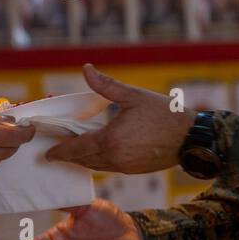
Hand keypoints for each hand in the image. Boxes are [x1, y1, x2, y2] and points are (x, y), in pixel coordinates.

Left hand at [45, 64, 194, 173]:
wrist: (190, 137)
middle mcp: (115, 157)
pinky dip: (97, 162)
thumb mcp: (133, 96)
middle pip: (83, 159)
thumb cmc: (163, 114)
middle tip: (54, 151)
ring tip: (71, 152)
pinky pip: (108, 168)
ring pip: (96, 166)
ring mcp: (125, 166)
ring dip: (82, 160)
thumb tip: (86, 69)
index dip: (61, 151)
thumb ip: (106, 85)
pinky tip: (95, 154)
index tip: (48, 153)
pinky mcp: (134, 170)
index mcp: (111, 140)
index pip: (77, 148)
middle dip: (68, 156)